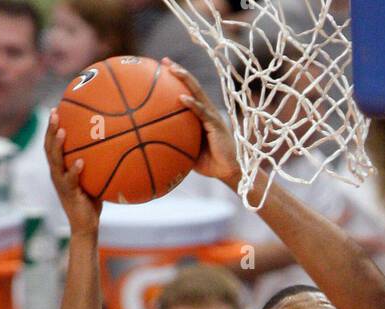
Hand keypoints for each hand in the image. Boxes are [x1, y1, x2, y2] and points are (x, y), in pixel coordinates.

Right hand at [44, 110, 101, 235]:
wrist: (86, 227)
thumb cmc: (91, 203)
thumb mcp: (94, 180)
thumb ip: (98, 165)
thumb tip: (117, 149)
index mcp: (60, 168)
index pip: (52, 144)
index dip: (52, 127)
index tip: (56, 108)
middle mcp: (57, 174)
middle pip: (49, 147)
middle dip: (51, 129)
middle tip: (55, 112)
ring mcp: (61, 184)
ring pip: (55, 161)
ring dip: (58, 145)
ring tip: (63, 132)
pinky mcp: (69, 195)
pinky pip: (70, 180)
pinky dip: (75, 170)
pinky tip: (80, 162)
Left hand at [166, 59, 240, 186]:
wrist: (228, 171)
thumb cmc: (209, 163)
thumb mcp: (189, 150)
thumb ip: (177, 141)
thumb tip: (156, 141)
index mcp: (202, 114)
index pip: (189, 92)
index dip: (178, 80)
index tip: (162, 70)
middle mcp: (207, 111)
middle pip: (193, 86)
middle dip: (179, 72)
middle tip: (164, 61)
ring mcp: (212, 116)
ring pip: (198, 92)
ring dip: (185, 79)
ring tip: (172, 69)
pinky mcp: (216, 125)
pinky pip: (202, 112)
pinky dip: (192, 105)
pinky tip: (182, 98)